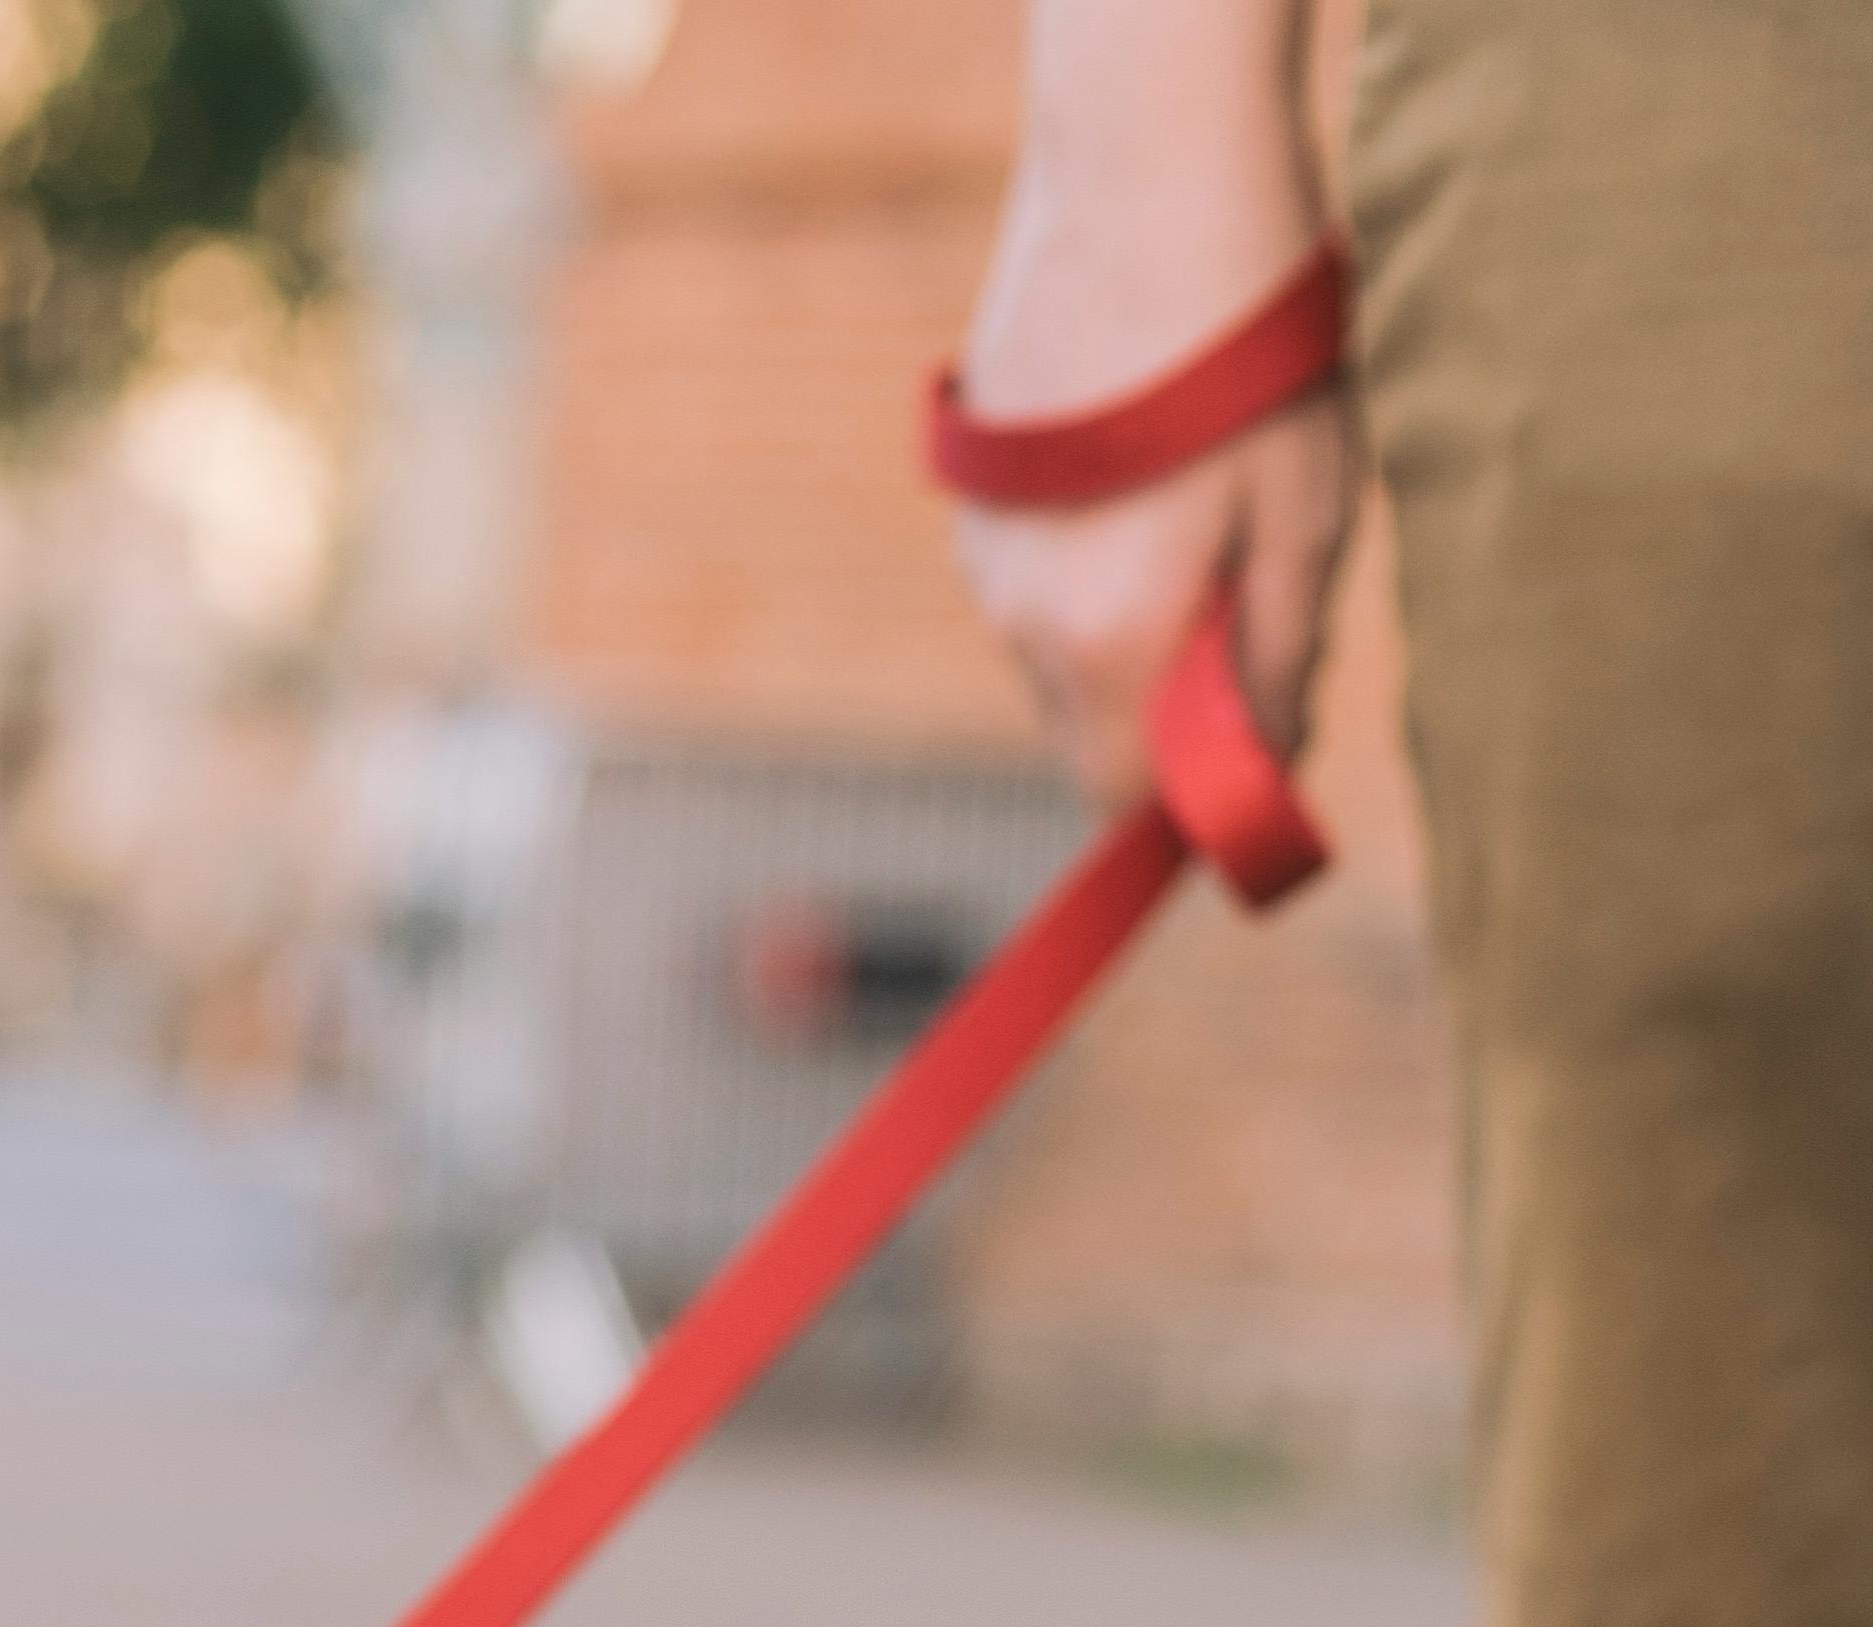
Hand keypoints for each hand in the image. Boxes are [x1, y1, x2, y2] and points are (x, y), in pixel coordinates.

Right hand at [948, 91, 1358, 800]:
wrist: (1142, 170)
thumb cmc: (1245, 342)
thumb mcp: (1306, 511)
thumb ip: (1279, 664)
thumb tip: (1267, 769)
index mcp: (1106, 646)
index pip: (1124, 804)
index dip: (1190, 806)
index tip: (1252, 762)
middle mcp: (1019, 622)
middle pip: (1089, 733)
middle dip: (1166, 709)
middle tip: (1253, 602)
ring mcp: (980, 556)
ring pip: (1062, 654)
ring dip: (1133, 623)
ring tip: (1203, 499)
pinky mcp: (970, 493)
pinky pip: (1035, 580)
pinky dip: (1092, 560)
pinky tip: (1146, 461)